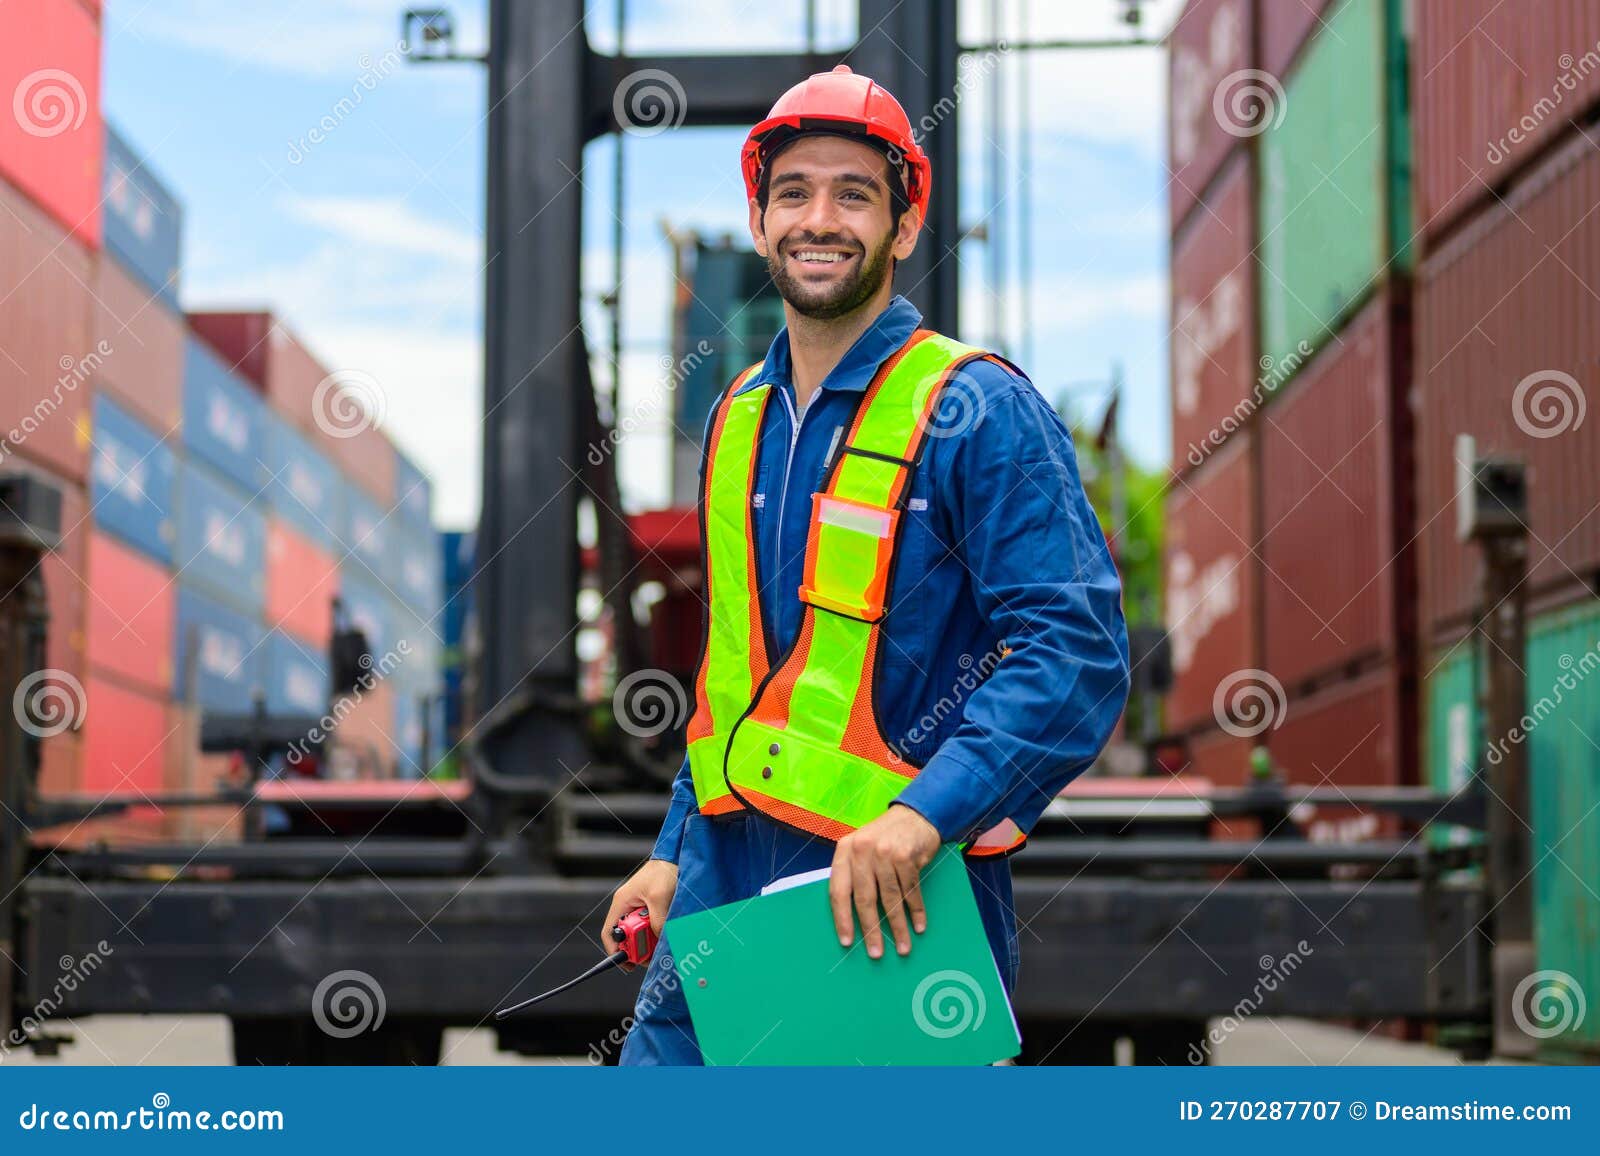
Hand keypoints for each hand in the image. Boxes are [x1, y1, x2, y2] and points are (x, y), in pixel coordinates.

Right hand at [599, 859, 677, 967]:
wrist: (676, 857)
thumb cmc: (663, 871)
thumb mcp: (659, 898)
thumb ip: (656, 920)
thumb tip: (656, 940)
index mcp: (622, 902)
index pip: (609, 932)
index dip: (614, 950)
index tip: (626, 963)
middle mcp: (627, 906)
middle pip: (625, 935)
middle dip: (636, 948)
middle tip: (649, 957)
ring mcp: (638, 907)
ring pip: (639, 932)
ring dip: (648, 941)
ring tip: (659, 945)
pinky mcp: (650, 908)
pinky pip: (649, 925)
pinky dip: (656, 932)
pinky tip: (664, 934)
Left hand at [828, 805, 941, 958]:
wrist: (915, 815)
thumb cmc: (885, 838)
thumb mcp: (862, 849)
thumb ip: (854, 874)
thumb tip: (850, 917)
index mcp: (844, 850)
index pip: (838, 890)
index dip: (842, 919)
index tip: (846, 941)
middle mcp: (862, 850)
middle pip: (864, 898)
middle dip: (871, 930)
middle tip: (876, 953)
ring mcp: (884, 852)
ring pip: (890, 898)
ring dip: (897, 926)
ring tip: (903, 946)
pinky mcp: (906, 855)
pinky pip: (911, 890)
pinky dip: (916, 911)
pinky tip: (919, 926)